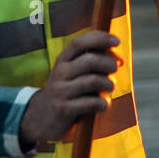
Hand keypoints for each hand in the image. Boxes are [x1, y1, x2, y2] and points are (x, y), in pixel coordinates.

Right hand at [20, 31, 120, 149]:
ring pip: (93, 81)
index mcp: (63, 60)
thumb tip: (119, 60)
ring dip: (108, 84)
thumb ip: (92, 64)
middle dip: (109, 63)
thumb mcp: (73, 73)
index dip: (100, 38)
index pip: (79, 42)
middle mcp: (60, 73)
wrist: (40, 118)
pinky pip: (92, 102)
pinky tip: (102, 104)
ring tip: (109, 88)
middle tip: (115, 70)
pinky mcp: (64, 109)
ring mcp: (60, 91)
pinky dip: (103, 103)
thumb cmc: (66, 91)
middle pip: (91, 60)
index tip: (116, 41)